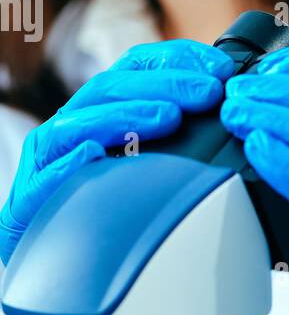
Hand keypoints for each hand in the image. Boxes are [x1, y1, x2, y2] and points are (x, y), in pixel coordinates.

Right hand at [0, 39, 233, 266]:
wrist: (55, 255)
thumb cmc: (104, 201)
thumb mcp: (147, 157)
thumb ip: (176, 129)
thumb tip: (230, 109)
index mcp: (102, 108)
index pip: (136, 66)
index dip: (177, 59)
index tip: (220, 68)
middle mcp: (74, 123)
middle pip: (113, 88)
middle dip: (165, 84)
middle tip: (208, 91)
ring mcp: (50, 156)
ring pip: (82, 121)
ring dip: (127, 115)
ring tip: (168, 117)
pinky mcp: (31, 194)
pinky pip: (48, 174)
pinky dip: (72, 161)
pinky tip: (96, 154)